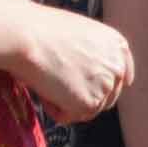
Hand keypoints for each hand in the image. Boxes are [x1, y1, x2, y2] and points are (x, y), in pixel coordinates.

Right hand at [12, 5, 134, 121]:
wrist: (25, 35)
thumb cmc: (40, 30)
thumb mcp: (79, 34)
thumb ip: (91, 54)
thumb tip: (84, 73)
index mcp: (117, 46)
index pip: (121, 76)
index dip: (101, 85)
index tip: (88, 90)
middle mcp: (118, 67)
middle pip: (105, 97)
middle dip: (82, 96)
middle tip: (55, 84)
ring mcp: (106, 87)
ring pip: (87, 109)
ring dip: (65, 102)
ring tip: (47, 80)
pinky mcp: (89, 103)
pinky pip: (69, 116)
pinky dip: (53, 109)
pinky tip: (44, 88)